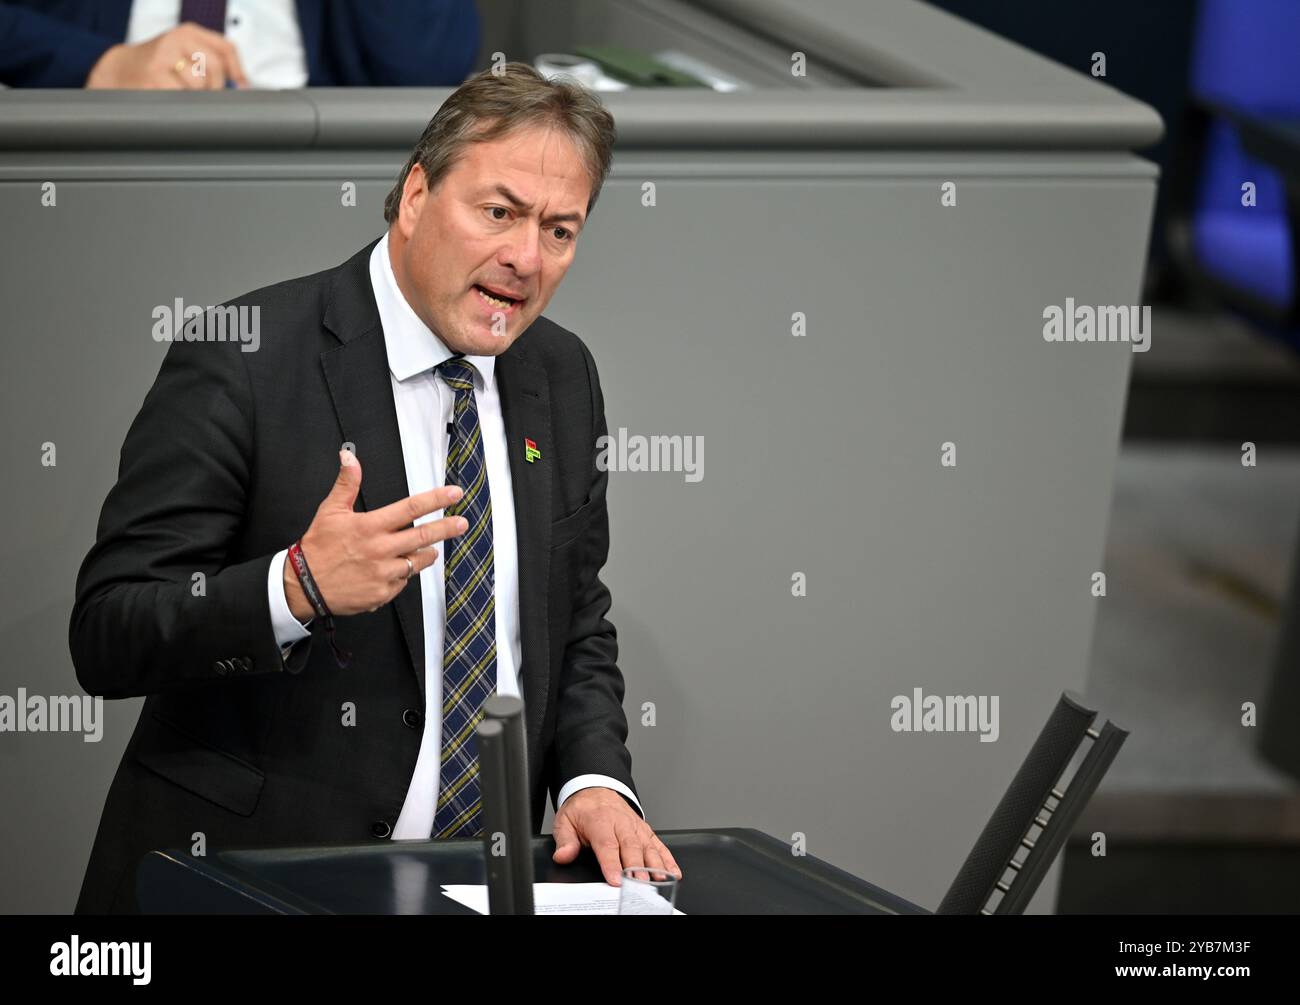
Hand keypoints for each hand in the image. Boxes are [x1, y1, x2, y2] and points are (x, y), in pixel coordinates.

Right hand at [86, 23, 248, 88]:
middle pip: (215, 67)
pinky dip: (180, 102)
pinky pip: (182, 96)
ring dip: (195, 96)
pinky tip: (169, 96)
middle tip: (204, 94)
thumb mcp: (185, 54)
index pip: (226, 47)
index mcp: (188, 32)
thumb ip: (212, 62)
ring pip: (200, 84)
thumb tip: (243, 85)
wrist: (120, 69)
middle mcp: (176, 39)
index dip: (237, 69)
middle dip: (215, 86)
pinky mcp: (154, 75)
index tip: (242, 86)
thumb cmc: (159, 65)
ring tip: (180, 92)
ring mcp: (164, 56)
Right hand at [283, 449, 467, 618]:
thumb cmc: (318, 548)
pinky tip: (393, 568)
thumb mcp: (330, 511)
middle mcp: (380, 550)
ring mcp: (383, 574)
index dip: (436, 500)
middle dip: (446, 528)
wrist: (304, 586)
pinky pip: (403, 581)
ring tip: (427, 547)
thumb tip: (350, 458)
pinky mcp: (382, 594)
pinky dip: (403, 574)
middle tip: (462, 523)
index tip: (454, 494)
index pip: (410, 508)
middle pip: (423, 536)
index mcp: (369, 527)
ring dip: (426, 553)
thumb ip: (347, 484)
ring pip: (418, 561)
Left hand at [552, 787, 682, 885]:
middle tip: (640, 885)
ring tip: (660, 880)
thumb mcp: (565, 821)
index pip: (607, 844)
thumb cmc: (582, 809)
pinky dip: (667, 859)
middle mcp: (620, 823)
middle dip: (637, 867)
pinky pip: (658, 844)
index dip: (612, 863)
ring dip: (655, 864)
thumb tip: (563, 856)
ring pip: (647, 846)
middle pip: (630, 846)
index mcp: (600, 821)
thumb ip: (565, 841)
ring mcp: (635, 827)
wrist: (596, 788)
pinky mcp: (645, 830)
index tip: (615, 880)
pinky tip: (673, 872)